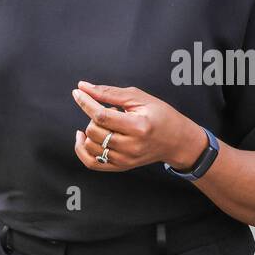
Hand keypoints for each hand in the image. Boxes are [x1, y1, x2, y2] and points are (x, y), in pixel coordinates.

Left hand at [70, 80, 203, 171]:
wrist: (176, 140)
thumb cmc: (161, 116)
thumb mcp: (139, 98)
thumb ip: (109, 93)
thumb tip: (83, 87)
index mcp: (138, 127)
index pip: (102, 116)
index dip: (86, 102)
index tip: (78, 93)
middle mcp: (131, 146)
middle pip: (94, 131)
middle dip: (94, 117)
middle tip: (109, 111)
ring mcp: (125, 159)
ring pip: (90, 146)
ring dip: (90, 131)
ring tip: (105, 124)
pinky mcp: (121, 166)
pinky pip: (91, 163)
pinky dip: (82, 150)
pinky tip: (84, 138)